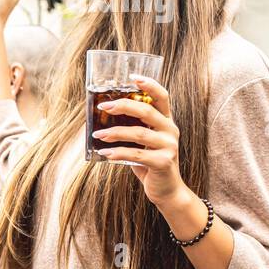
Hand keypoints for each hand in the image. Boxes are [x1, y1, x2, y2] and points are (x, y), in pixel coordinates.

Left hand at [91, 74, 185, 205]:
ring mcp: (169, 146)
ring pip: (139, 133)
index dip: (150, 85)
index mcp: (166, 122)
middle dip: (123, 106)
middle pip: (147, 111)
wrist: (166, 190)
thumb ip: (130, 129)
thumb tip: (99, 120)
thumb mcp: (141, 143)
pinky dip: (118, 152)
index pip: (162, 97)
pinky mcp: (163, 162)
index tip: (132, 77)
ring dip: (114, 132)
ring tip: (98, 135)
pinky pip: (137, 154)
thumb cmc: (149, 163)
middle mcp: (171, 130)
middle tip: (103, 106)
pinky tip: (104, 153)